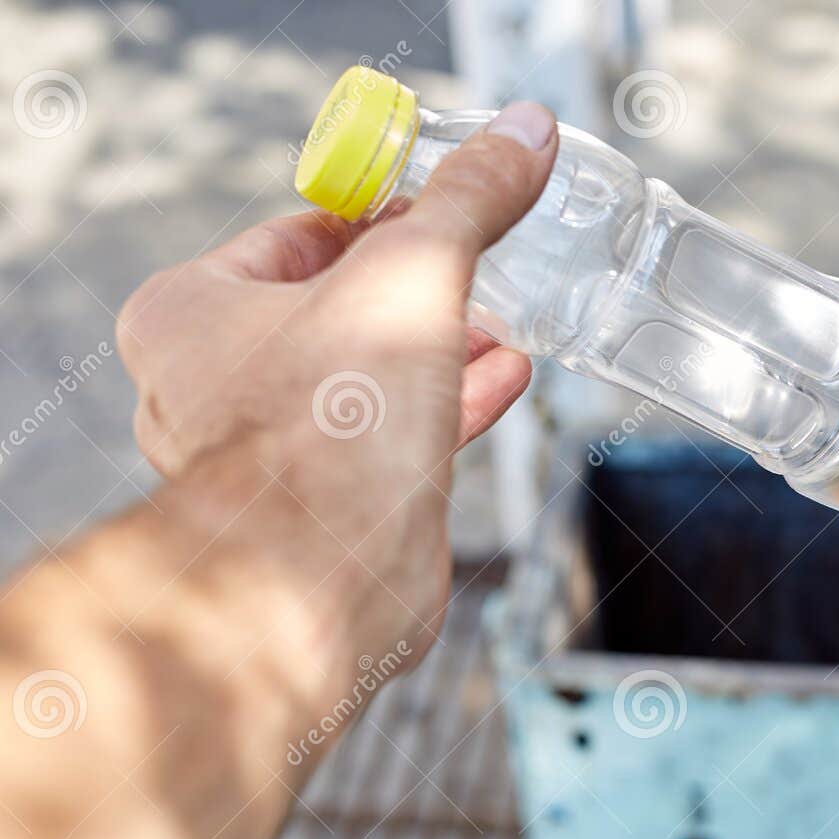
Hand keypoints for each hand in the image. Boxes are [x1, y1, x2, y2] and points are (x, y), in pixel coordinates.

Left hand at [114, 102, 558, 662]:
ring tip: (502, 324)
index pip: (293, 236)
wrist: (327, 575)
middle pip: (332, 309)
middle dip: (416, 291)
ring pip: (362, 380)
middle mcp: (211, 384)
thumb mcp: (414, 272)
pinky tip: (503, 377)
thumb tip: (520, 134)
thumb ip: (467, 200)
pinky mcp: (321, 508)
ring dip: (438, 350)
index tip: (436, 209)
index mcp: (189, 312)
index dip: (375, 217)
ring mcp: (267, 453)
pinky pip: (386, 439)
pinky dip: (444, 406)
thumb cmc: (330, 425)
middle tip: (475, 267)